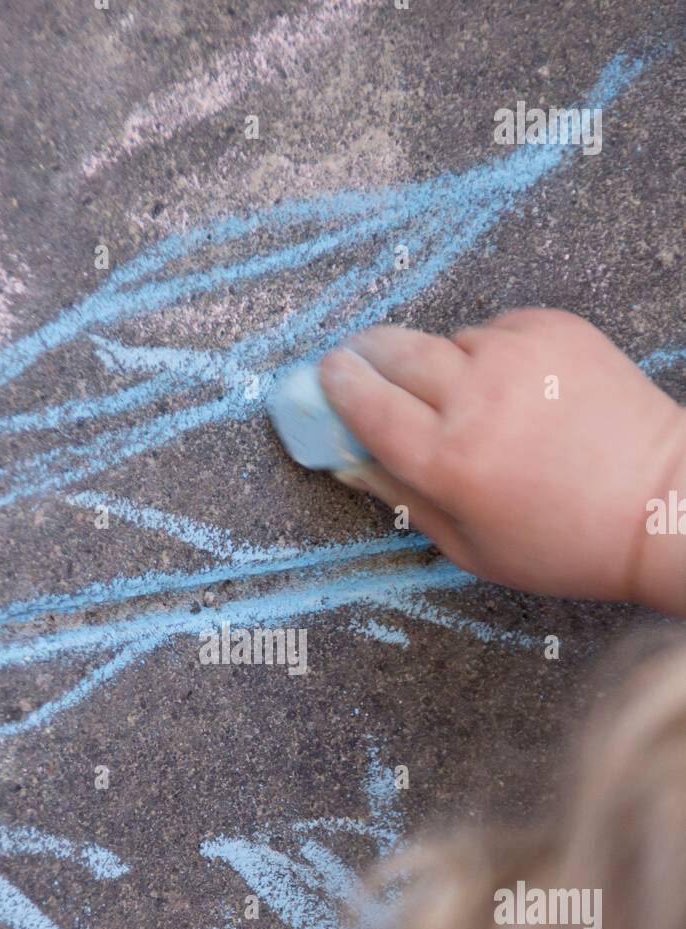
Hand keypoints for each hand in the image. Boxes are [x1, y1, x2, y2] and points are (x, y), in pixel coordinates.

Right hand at [319, 309, 685, 614]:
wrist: (660, 504)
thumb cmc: (563, 544)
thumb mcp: (470, 548)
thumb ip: (402, 501)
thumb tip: (349, 463)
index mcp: (447, 460)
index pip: (366, 404)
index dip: (338, 386)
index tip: (326, 376)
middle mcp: (475, 398)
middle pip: (393, 351)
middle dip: (368, 354)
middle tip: (362, 363)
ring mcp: (517, 355)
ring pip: (448, 341)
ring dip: (441, 363)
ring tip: (464, 397)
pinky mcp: (554, 330)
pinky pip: (497, 330)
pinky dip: (492, 353)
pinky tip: (514, 388)